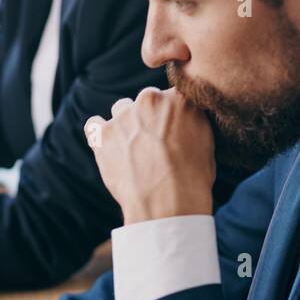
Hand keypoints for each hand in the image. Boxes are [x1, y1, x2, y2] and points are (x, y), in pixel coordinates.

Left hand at [84, 86, 215, 224]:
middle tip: (153, 145)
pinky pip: (93, 125)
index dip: (170, 114)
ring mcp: (124, 115)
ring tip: (132, 151)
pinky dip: (98, 135)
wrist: (167, 203)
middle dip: (148, 118)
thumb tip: (184, 120)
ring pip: (120, 110)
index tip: (171, 130)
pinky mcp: (103, 134)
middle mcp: (150, 99)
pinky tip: (108, 149)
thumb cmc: (192, 179)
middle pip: (146, 101)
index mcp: (180, 98)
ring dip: (124, 125)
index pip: (171, 96)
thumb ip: (191, 121)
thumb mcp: (206, 143)